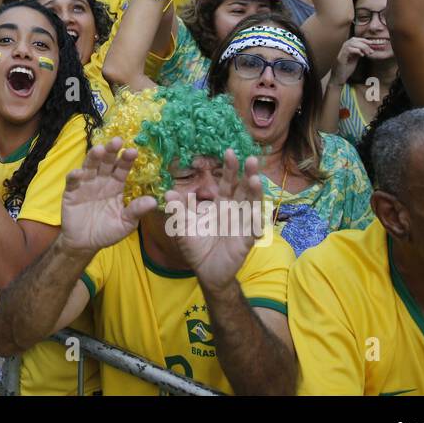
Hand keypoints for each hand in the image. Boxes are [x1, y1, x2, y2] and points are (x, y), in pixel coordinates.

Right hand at [58, 137, 154, 255]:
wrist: (85, 243)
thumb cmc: (107, 231)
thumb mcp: (126, 223)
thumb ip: (137, 211)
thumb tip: (154, 201)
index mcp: (115, 185)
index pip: (122, 168)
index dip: (127, 160)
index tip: (133, 151)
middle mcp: (101, 180)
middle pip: (106, 162)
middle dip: (111, 151)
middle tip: (117, 141)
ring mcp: (85, 184)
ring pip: (90, 166)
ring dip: (93, 157)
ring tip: (99, 150)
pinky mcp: (71, 192)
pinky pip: (72, 181)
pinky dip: (75, 176)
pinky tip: (79, 173)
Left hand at [164, 149, 263, 291]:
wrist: (206, 271)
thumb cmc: (196, 246)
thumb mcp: (183, 227)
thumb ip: (178, 211)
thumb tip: (168, 193)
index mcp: (221, 204)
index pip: (227, 183)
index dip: (229, 168)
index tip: (229, 151)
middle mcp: (234, 211)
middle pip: (243, 189)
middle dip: (247, 174)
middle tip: (250, 159)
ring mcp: (242, 225)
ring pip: (251, 205)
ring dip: (255, 193)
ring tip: (255, 179)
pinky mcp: (245, 241)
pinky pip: (251, 230)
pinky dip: (255, 221)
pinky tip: (256, 212)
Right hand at [332, 36, 373, 84]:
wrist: (339, 79)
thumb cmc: (346, 70)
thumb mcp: (354, 60)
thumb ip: (357, 53)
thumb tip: (365, 49)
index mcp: (346, 49)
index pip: (353, 39)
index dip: (362, 40)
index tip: (371, 43)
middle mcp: (342, 50)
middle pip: (353, 40)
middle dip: (364, 43)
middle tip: (370, 50)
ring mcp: (341, 54)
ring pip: (351, 44)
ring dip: (361, 47)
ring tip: (367, 53)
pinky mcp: (340, 59)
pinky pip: (348, 50)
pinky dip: (356, 51)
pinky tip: (361, 55)